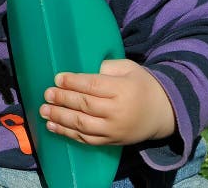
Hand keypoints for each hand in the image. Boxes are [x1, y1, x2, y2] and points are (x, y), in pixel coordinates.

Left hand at [38, 59, 175, 145]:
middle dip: (63, 99)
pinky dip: (68, 134)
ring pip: (83, 125)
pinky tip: (53, 126)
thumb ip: (106, 67)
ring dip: (60, 118)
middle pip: (86, 105)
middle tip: (47, 94)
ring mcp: (115, 129)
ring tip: (44, 110)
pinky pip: (87, 139)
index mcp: (123, 89)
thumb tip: (79, 69)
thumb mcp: (128, 68)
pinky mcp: (112, 141)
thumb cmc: (141, 85)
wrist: (163, 113)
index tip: (57, 78)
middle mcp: (119, 111)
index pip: (94, 86)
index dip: (73, 82)